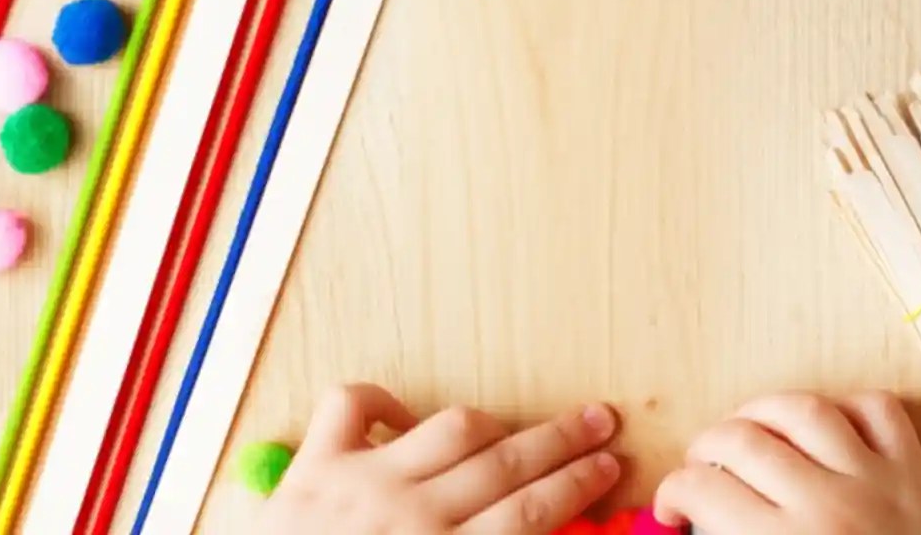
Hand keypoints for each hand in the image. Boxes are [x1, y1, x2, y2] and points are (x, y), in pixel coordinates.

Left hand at [253, 384, 621, 533]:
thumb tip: (530, 532)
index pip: (529, 514)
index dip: (576, 485)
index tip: (608, 464)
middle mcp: (408, 515)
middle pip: (506, 464)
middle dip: (562, 442)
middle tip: (598, 421)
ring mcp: (360, 482)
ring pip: (451, 428)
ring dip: (496, 423)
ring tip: (522, 426)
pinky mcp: (313, 465)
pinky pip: (351, 405)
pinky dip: (378, 399)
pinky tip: (403, 412)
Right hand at [654, 391, 920, 534]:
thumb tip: (687, 530)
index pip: (701, 490)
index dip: (672, 493)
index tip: (673, 507)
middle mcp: (827, 505)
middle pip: (741, 439)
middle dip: (705, 447)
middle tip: (701, 468)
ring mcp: (875, 481)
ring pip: (802, 409)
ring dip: (762, 409)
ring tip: (747, 428)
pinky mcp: (914, 473)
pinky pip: (876, 410)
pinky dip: (846, 405)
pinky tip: (823, 425)